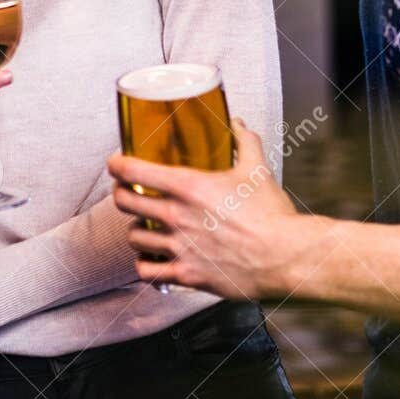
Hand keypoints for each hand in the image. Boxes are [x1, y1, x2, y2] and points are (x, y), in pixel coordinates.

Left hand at [107, 120, 300, 298]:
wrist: (284, 256)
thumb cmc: (271, 215)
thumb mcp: (257, 169)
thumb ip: (244, 142)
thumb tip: (238, 124)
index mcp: (189, 187)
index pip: (134, 170)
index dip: (117, 165)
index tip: (115, 163)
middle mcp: (177, 216)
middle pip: (125, 202)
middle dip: (121, 194)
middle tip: (125, 192)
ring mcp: (179, 247)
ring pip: (133, 236)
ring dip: (135, 228)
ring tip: (142, 225)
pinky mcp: (186, 274)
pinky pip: (147, 271)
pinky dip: (143, 264)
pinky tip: (150, 259)